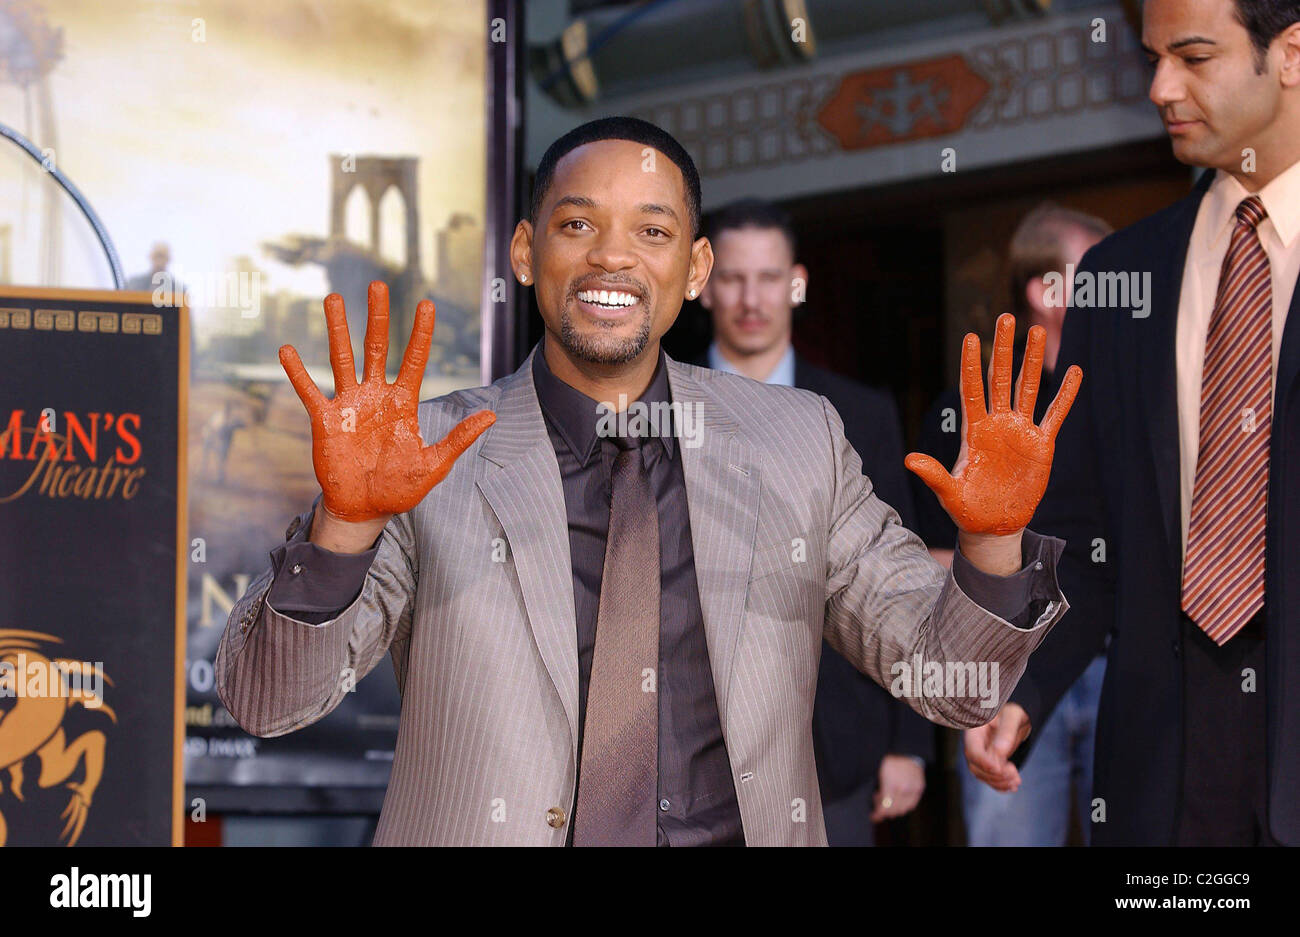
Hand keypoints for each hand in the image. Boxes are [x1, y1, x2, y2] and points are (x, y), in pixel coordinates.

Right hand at [279, 281, 495, 522]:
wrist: (365, 508)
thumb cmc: (400, 487)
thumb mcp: (434, 465)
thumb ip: (458, 439)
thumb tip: (491, 416)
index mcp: (403, 403)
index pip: (415, 360)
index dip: (421, 334)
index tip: (427, 304)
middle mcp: (375, 396)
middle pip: (377, 348)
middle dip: (378, 317)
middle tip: (378, 285)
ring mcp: (348, 405)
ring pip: (342, 359)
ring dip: (337, 329)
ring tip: (333, 299)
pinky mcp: (324, 419)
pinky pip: (308, 390)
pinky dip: (297, 372)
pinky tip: (286, 349)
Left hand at [871, 754, 925, 821]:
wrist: (906, 750)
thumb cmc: (890, 761)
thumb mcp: (880, 773)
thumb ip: (880, 790)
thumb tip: (878, 803)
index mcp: (891, 784)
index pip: (885, 807)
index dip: (878, 814)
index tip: (873, 816)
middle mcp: (903, 788)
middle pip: (894, 810)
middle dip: (885, 811)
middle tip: (878, 808)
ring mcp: (913, 789)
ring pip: (904, 809)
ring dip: (895, 810)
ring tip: (888, 802)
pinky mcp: (920, 788)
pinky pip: (912, 804)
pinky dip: (905, 806)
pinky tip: (898, 802)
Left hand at [904, 313, 1080, 534]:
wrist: (994, 525)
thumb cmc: (967, 508)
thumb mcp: (949, 493)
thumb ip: (934, 475)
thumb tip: (908, 460)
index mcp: (974, 431)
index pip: (971, 390)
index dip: (970, 365)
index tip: (969, 337)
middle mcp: (997, 424)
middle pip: (1000, 379)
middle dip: (1002, 350)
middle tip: (1005, 318)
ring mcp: (1020, 431)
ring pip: (1028, 388)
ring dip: (1033, 361)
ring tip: (1036, 331)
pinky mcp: (1042, 444)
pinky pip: (1055, 414)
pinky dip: (1065, 394)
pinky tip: (1074, 371)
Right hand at [963, 702, 1031, 791]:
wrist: (1017, 717)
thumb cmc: (1013, 712)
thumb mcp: (1013, 716)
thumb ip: (1006, 732)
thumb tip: (1000, 751)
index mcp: (975, 730)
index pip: (972, 750)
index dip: (984, 762)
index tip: (999, 768)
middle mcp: (975, 744)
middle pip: (975, 766)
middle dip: (994, 775)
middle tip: (1013, 774)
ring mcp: (981, 755)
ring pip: (982, 775)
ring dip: (999, 782)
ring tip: (1016, 781)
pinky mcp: (988, 763)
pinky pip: (990, 778)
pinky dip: (1000, 785)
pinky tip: (1012, 785)